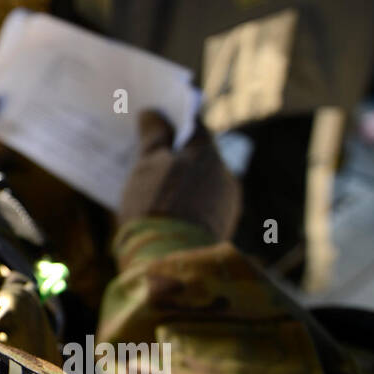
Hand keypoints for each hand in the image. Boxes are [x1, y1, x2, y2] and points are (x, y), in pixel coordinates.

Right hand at [118, 110, 240, 240]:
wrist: (169, 260)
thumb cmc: (155, 205)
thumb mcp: (146, 164)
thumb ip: (153, 135)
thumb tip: (153, 112)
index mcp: (208, 154)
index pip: (195, 126)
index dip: (174, 120)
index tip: (155, 118)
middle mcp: (225, 176)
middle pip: (200, 156)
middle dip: (178, 152)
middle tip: (149, 151)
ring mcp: (226, 205)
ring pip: (203, 182)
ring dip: (183, 180)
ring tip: (152, 185)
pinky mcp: (221, 230)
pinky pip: (203, 206)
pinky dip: (187, 202)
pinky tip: (165, 210)